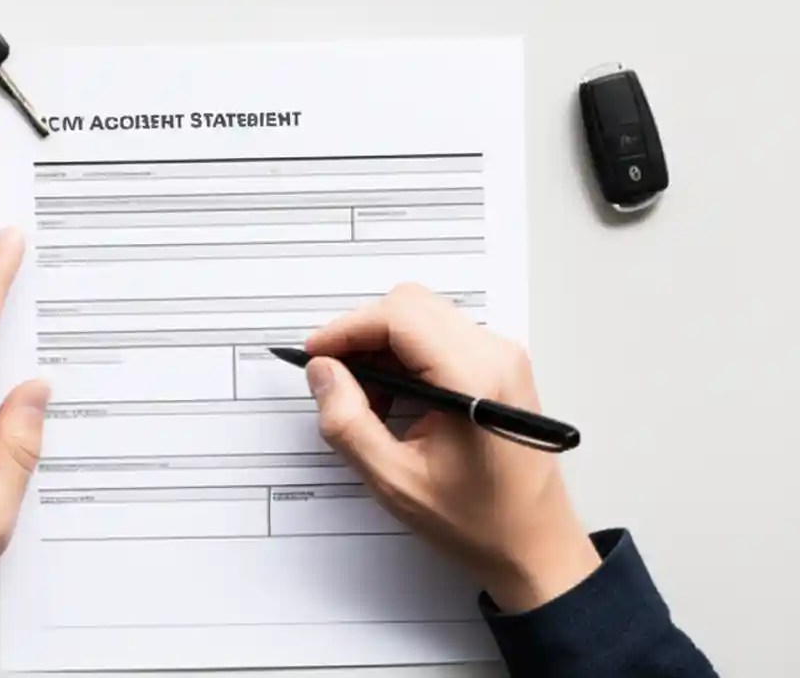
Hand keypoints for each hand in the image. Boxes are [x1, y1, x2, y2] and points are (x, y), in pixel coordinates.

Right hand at [304, 283, 599, 612]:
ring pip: (423, 317)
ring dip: (383, 349)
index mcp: (476, 379)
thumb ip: (349, 423)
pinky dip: (405, 358)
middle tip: (336, 380)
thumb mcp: (395, 481)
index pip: (399, 317)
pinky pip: (440, 337)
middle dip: (363, 336)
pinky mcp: (500, 366)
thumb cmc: (480, 522)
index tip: (316, 354)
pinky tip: (395, 402)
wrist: (535, 545)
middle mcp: (496, 356)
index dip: (347, 329)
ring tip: (369, 403)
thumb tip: (323, 373)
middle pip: (410, 306)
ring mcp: (503, 357)